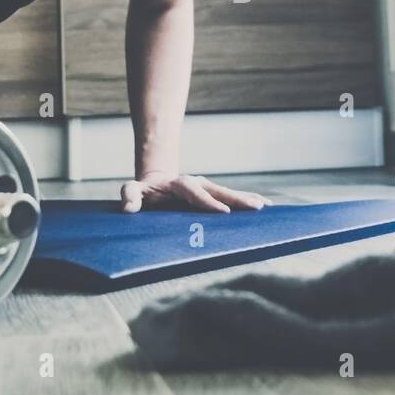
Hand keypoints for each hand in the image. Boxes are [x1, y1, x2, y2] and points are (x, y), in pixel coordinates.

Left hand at [120, 171, 271, 213]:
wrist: (155, 183)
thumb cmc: (144, 192)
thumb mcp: (132, 190)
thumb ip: (130, 196)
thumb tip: (129, 209)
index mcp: (178, 184)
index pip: (194, 192)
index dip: (208, 202)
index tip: (223, 212)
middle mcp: (196, 183)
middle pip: (218, 190)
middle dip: (236, 199)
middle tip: (255, 207)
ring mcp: (207, 188)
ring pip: (229, 193)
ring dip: (247, 199)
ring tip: (265, 207)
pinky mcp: (213, 194)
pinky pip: (232, 198)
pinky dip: (248, 201)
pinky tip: (265, 207)